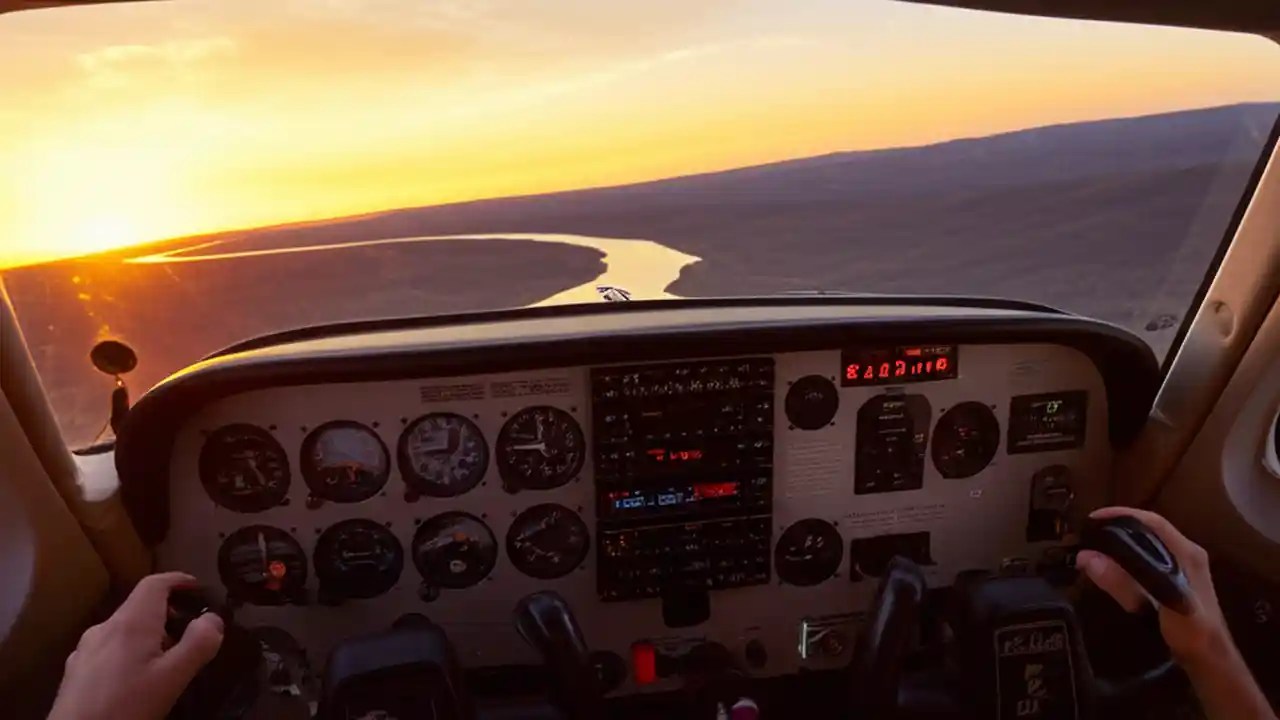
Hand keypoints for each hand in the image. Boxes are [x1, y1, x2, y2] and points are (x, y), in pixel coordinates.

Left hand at [48, 573, 223, 719]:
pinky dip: (128, 651)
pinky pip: (108, 649)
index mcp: (131, 622)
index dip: (178, 580)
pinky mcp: (75, 672)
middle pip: (138, 606)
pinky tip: (133, 679)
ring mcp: (85, 650)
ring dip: (147, 634)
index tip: (199, 588)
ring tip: (165, 659)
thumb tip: (213, 617)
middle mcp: (104, 628)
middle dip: (167, 612)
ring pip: (122, 629)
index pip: (155, 583)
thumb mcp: (173, 678)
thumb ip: (198, 644)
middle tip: (189, 632)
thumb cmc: (127, 706)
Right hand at [1077, 507, 1275, 719]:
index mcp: (1186, 553)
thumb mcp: (1153, 606)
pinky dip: (1128, 555)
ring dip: (1122, 541)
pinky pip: (1149, 557)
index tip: (1093, 519)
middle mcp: (1186, 553)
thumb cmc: (1189, 632)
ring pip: (1148, 543)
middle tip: (1088, 533)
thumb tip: (1086, 556)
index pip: (1152, 522)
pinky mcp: (1176, 578)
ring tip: (1095, 545)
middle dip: (1118, 527)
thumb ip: (1122, 582)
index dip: (1121, 515)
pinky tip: (1112, 564)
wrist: (1210, 658)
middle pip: (1149, 529)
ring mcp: (1183, 565)